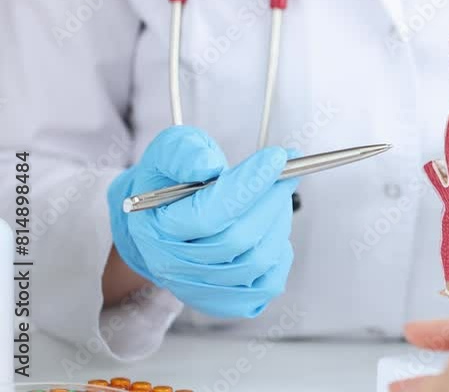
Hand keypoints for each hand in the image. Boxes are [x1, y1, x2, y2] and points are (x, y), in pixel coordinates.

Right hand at [107, 126, 298, 316]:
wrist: (163, 220)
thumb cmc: (170, 182)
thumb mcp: (168, 153)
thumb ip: (183, 153)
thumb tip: (207, 166)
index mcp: (156, 229)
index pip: (209, 215)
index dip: (248, 184)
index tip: (276, 158)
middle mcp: (174, 265)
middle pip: (238, 240)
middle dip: (270, 201)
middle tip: (287, 173)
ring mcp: (200, 288)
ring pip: (258, 261)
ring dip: (278, 223)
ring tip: (276, 197)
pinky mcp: (226, 300)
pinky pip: (267, 285)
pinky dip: (280, 255)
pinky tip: (272, 229)